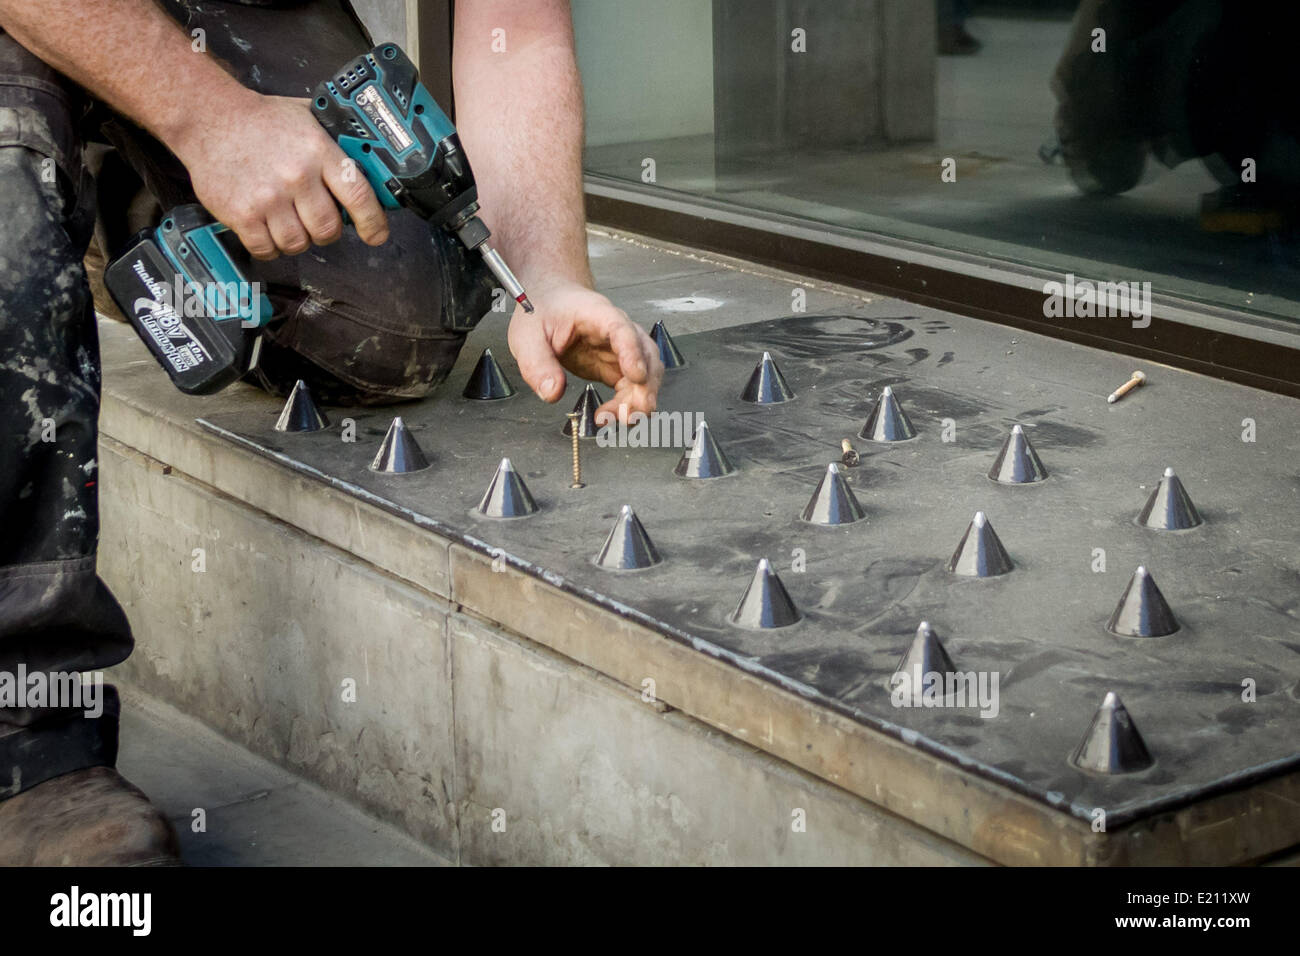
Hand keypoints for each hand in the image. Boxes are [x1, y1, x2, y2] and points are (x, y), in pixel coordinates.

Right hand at [168, 91, 389, 258]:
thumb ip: (335, 141)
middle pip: (328, 229)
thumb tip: (369, 161)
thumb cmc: (260, 120)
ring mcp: (267, 197)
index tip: (376, 234)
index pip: (359, 195)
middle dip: (326, 232)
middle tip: (317, 222)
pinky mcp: (241, 214)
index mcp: (318, 151)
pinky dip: (270, 246)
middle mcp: (296, 176)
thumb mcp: (306, 117)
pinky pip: (266, 250)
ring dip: (297, 240)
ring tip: (288, 222)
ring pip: (298, 244)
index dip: (372, 222)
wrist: (207, 116)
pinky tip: (266, 229)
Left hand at [507, 278, 662, 421]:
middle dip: (644, 386)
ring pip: (648, 373)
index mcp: (597, 314)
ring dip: (640, 399)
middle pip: (646, 355)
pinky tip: (612, 416)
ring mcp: (622, 350)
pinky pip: (634, 387)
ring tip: (620, 420)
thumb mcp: (527, 336)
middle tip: (627, 413)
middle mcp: (619, 330)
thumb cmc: (543, 312)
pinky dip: (628, 404)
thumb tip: (552, 393)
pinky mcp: (618, 367)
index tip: (636, 376)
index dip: (633, 352)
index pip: (622, 330)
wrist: (551, 303)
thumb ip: (538, 364)